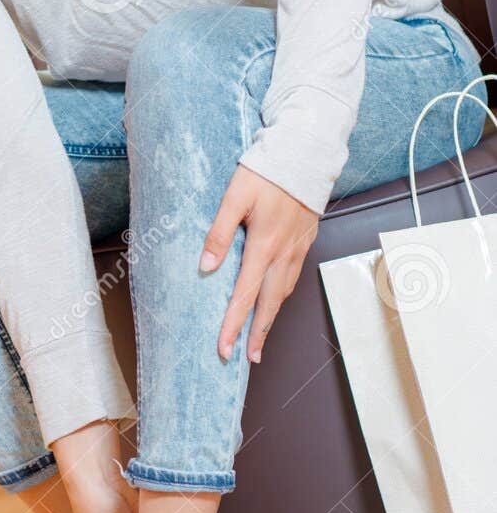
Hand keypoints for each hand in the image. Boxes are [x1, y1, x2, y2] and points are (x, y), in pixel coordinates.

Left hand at [198, 164, 319, 363]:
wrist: (306, 153)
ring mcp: (298, 248)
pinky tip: (275, 300)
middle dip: (257, 334)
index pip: (245, 296)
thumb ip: (219, 232)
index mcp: (264, 246)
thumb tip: (206, 267)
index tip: (223, 349)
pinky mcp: (305, 241)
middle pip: (269, 304)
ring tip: (259, 337)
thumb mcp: (235, 196)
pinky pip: (292, 277)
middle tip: (248, 359)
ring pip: (283, 293)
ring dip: (271, 318)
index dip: (233, 325)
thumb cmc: (267, 170)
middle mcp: (284, 253)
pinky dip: (282, 296)